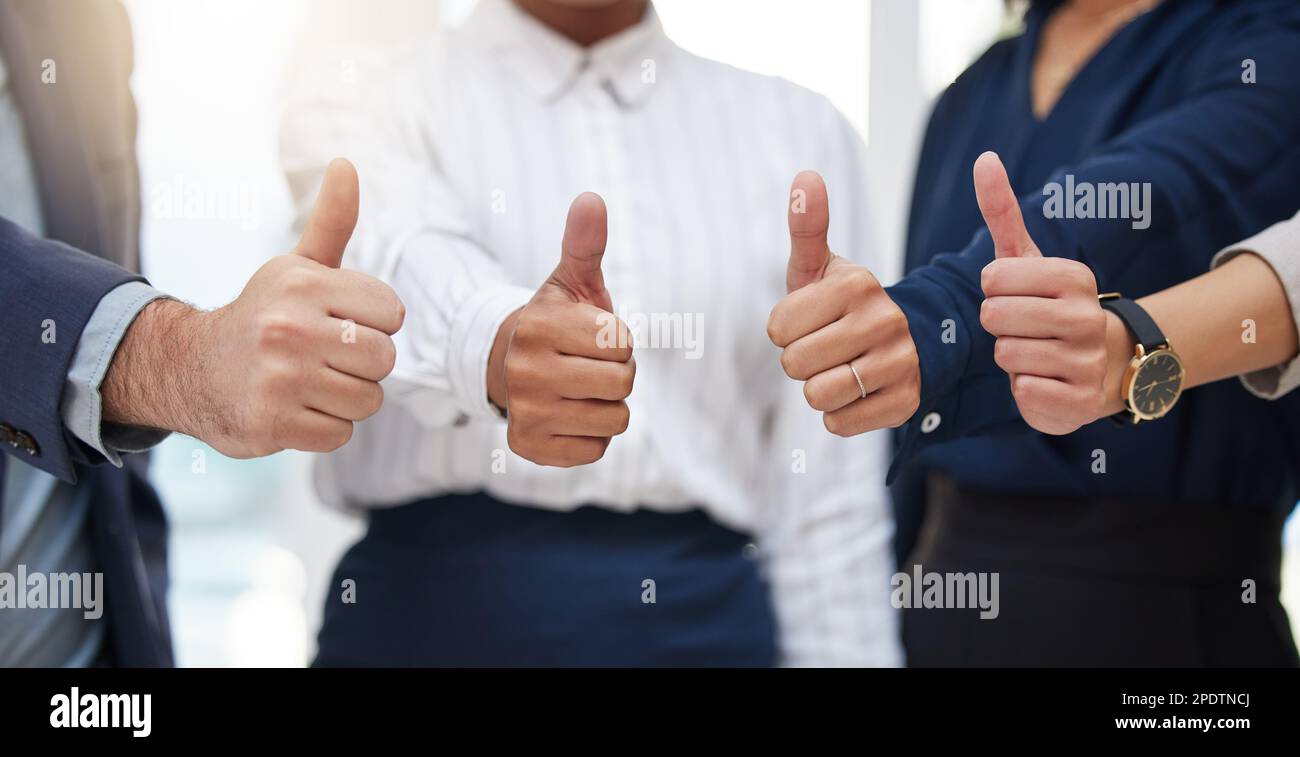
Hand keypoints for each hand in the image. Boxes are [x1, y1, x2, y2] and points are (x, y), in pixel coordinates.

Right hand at [103, 158, 405, 456]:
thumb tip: (347, 163)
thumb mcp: (296, 266)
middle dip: (363, 365)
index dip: (374, 323)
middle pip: (384, 360)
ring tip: (309, 383)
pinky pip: (340, 434)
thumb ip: (332, 222)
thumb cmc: (265, 315)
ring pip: (368, 400)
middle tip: (324, 358)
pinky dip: (324, 428)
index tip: (339, 322)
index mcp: (303, 284)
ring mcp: (280, 378)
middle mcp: (290, 328)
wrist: (191, 368)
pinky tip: (294, 408)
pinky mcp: (271, 423)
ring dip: (345, 399)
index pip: (393, 313)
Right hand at [486, 192, 634, 466]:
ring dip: (608, 405)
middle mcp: (525, 370)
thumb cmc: (556, 323)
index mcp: (539, 325)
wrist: (509, 368)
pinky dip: (593, 435)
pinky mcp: (529, 447)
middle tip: (589, 365)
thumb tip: (592, 198)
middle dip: (618, 373)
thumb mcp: (571, 280)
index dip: (618, 340)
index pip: (622, 343)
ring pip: (616, 419)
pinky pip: (596, 449)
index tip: (592, 337)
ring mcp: (525, 412)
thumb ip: (585, 242)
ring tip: (580, 389)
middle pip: (624, 382)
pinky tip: (569, 415)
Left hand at [766, 171, 919, 435]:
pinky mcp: (904, 403)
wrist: (907, 340)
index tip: (808, 321)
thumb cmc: (844, 303)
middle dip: (799, 360)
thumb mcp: (821, 265)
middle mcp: (883, 322)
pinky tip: (855, 392)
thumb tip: (805, 176)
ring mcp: (899, 364)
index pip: (778, 328)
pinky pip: (838, 424)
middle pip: (796, 364)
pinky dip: (838, 414)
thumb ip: (807, 226)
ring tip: (838, 368)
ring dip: (817, 389)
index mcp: (857, 285)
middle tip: (823, 347)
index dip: (784, 330)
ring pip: (817, 396)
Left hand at [973, 151, 1120, 433]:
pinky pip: (1023, 391)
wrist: (1104, 367)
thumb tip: (984, 157)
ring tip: (1037, 353)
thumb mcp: (1028, 258)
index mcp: (1074, 276)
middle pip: (995, 317)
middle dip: (999, 325)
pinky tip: (1047, 381)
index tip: (1018, 295)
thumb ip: (1002, 211)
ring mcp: (1087, 361)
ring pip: (1005, 355)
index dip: (995, 291)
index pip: (994, 278)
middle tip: (1024, 328)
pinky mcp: (1079, 402)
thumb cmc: (1050, 306)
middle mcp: (1087, 316)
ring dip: (1011, 358)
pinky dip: (1026, 389)